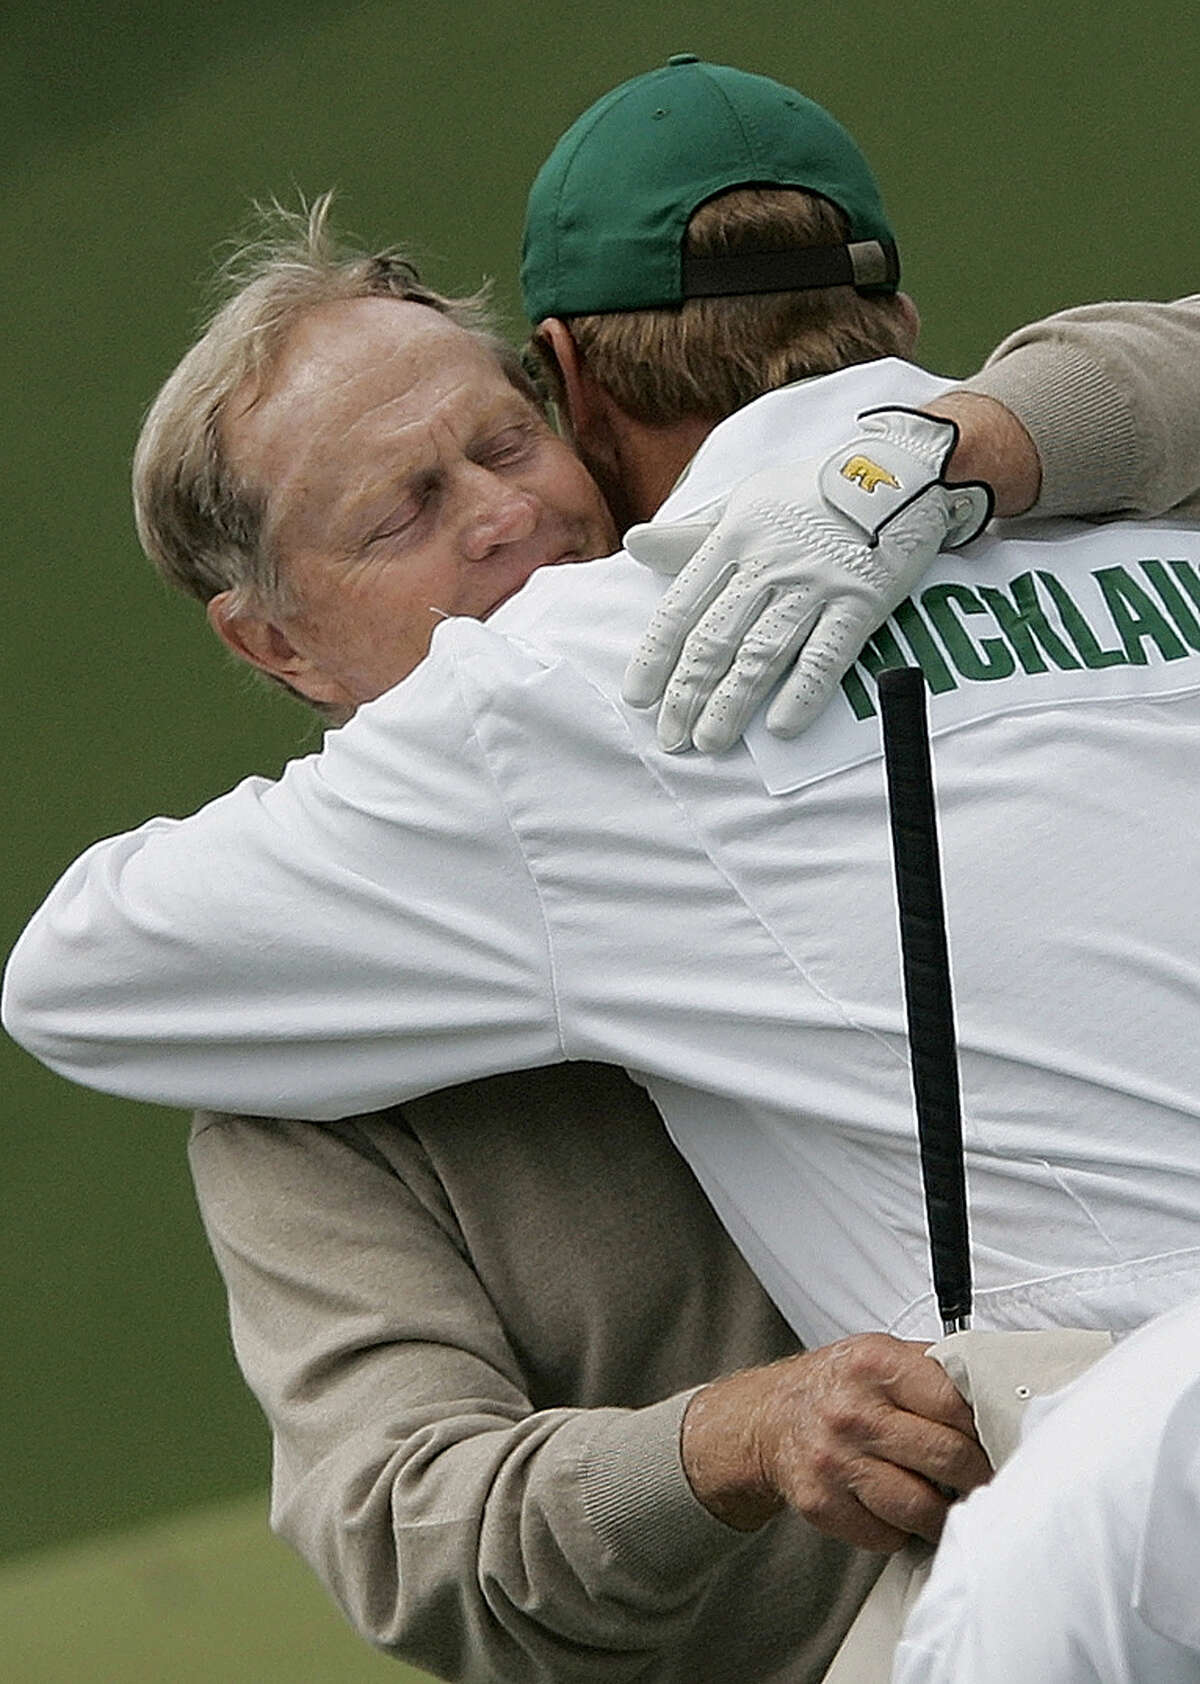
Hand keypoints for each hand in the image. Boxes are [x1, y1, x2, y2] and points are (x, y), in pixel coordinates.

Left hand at [622, 409, 991, 752]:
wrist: (901, 469)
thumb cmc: (813, 492)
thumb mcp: (746, 501)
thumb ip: (692, 534)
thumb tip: (635, 543)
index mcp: (734, 539)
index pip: (681, 606)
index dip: (656, 656)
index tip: (639, 696)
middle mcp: (769, 563)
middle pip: (716, 638)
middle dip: (687, 694)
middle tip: (672, 737)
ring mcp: (816, 584)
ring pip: (763, 652)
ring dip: (732, 703)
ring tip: (710, 742)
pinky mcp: (862, 601)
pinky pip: (828, 654)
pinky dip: (803, 692)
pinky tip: (780, 727)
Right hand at [680, 1333, 991, 1552]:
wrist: (769, 1418)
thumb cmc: (837, 1387)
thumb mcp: (879, 1353)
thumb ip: (933, 1368)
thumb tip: (996, 1394)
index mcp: (874, 1364)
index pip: (956, 1404)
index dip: (984, 1428)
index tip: (994, 1441)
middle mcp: (853, 1411)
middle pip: (948, 1458)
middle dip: (976, 1476)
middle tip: (982, 1479)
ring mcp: (835, 1460)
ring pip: (922, 1508)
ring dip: (943, 1513)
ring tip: (946, 1502)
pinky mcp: (821, 1503)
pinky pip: (887, 1535)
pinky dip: (902, 1530)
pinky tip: (898, 1510)